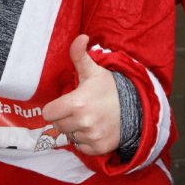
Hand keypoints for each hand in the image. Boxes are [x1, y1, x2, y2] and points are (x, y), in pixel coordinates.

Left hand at [41, 35, 122, 157]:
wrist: (136, 107)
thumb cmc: (110, 88)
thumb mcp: (94, 71)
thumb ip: (80, 55)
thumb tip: (80, 37)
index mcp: (77, 103)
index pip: (49, 113)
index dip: (54, 108)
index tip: (63, 104)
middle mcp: (83, 122)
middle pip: (58, 126)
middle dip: (64, 119)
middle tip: (77, 111)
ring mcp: (92, 136)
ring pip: (70, 137)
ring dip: (76, 130)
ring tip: (88, 119)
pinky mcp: (100, 148)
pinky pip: (82, 147)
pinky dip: (86, 141)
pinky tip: (95, 129)